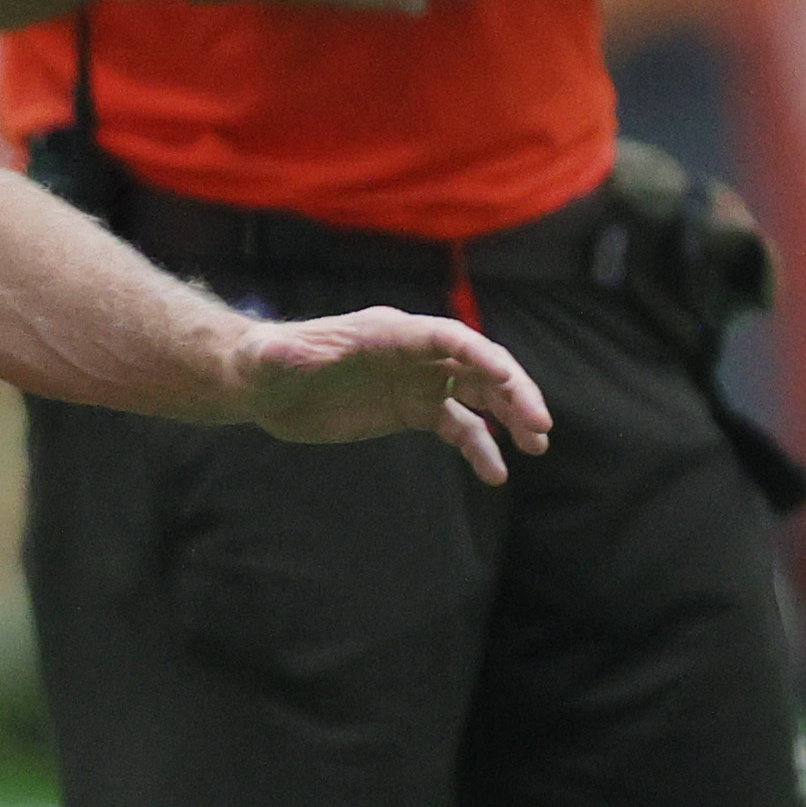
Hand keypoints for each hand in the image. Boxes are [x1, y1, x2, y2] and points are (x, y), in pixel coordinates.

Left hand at [235, 306, 552, 483]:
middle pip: (474, 362)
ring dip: (510, 413)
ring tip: (537, 444)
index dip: (478, 354)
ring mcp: (414, 379)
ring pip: (476, 391)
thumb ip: (280, 353)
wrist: (264, 384)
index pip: (444, 337)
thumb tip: (279, 349)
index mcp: (386, 332)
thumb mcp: (269, 358)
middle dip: (511, 388)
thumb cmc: (265, 363)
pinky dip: (480, 446)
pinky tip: (496, 474)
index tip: (507, 378)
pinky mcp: (410, 408)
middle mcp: (409, 351)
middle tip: (540, 426)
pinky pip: (457, 425)